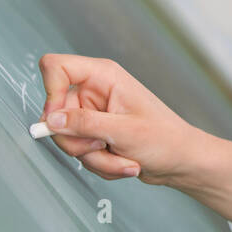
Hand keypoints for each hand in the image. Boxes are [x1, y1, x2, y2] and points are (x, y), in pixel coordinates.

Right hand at [38, 54, 200, 182]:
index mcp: (104, 76)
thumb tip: (52, 120)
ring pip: (68, 139)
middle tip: (103, 146)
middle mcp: (95, 91)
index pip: (56, 68)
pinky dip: (100, 163)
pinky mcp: (95, 133)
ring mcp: (94, 114)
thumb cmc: (165, 139)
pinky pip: (80, 152)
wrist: (181, 160)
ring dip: (94, 157)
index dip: (50, 93)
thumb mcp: (123, 131)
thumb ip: (84, 124)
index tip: (60, 120)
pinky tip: (123, 161)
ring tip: (123, 157)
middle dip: (79, 142)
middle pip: (56, 114)